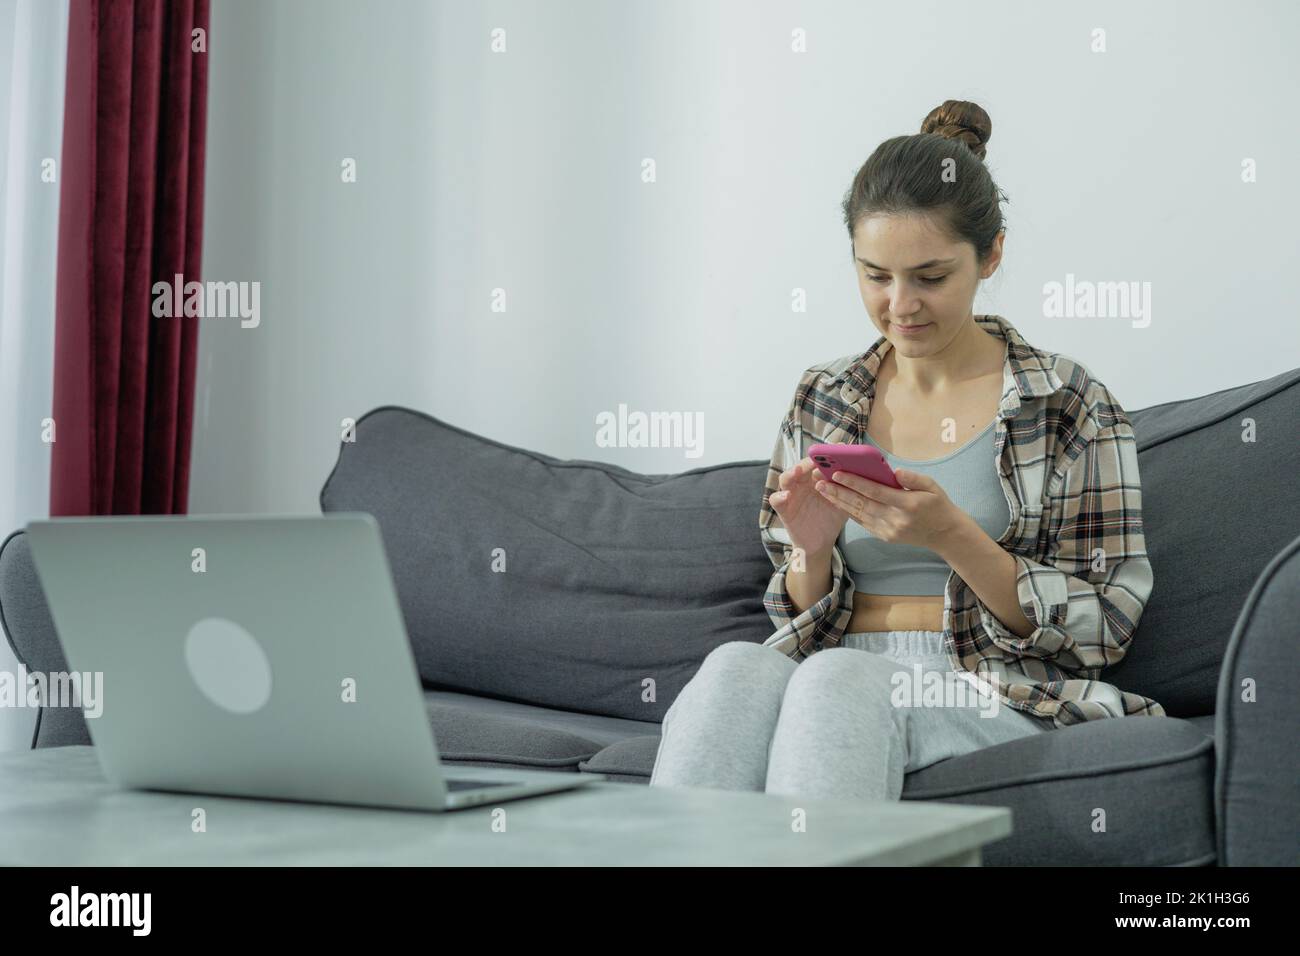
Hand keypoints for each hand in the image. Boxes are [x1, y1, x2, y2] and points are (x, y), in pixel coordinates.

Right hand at [768, 457, 848, 556]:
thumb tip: (866, 471)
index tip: (837, 448)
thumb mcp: (844, 501)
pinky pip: (776, 500)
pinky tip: (786, 496)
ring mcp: (791, 495)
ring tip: (798, 470)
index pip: (818, 461)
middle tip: (817, 458)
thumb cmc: (831, 518)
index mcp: (816, 478)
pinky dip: (779, 496)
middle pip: (801, 466)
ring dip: (792, 473)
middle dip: (809, 461)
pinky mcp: (783, 509)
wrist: (821, 542)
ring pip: (786, 478)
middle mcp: (802, 483)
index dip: (826, 454)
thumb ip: (849, 487)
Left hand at [815, 467, 966, 552]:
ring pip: (858, 514)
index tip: (837, 473)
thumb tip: (894, 471)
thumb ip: (913, 478)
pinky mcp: (884, 536)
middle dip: (838, 491)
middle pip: (861, 503)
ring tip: (822, 490)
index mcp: (907, 504)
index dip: (854, 482)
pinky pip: (863, 522)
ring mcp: (888, 530)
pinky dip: (848, 511)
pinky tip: (836, 502)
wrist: (944, 534)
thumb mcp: (933, 486)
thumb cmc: (938, 505)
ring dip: (838, 501)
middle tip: (819, 480)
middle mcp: (895, 519)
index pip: (875, 491)